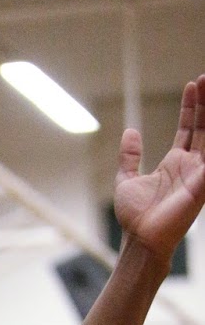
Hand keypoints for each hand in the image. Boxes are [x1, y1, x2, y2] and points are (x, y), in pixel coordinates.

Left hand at [115, 75, 204, 264]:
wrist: (140, 240)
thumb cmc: (135, 217)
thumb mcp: (126, 180)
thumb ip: (130, 156)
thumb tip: (130, 131)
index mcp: (175, 163)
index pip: (189, 128)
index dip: (191, 107)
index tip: (193, 84)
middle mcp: (190, 166)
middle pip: (203, 126)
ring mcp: (199, 174)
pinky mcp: (202, 184)